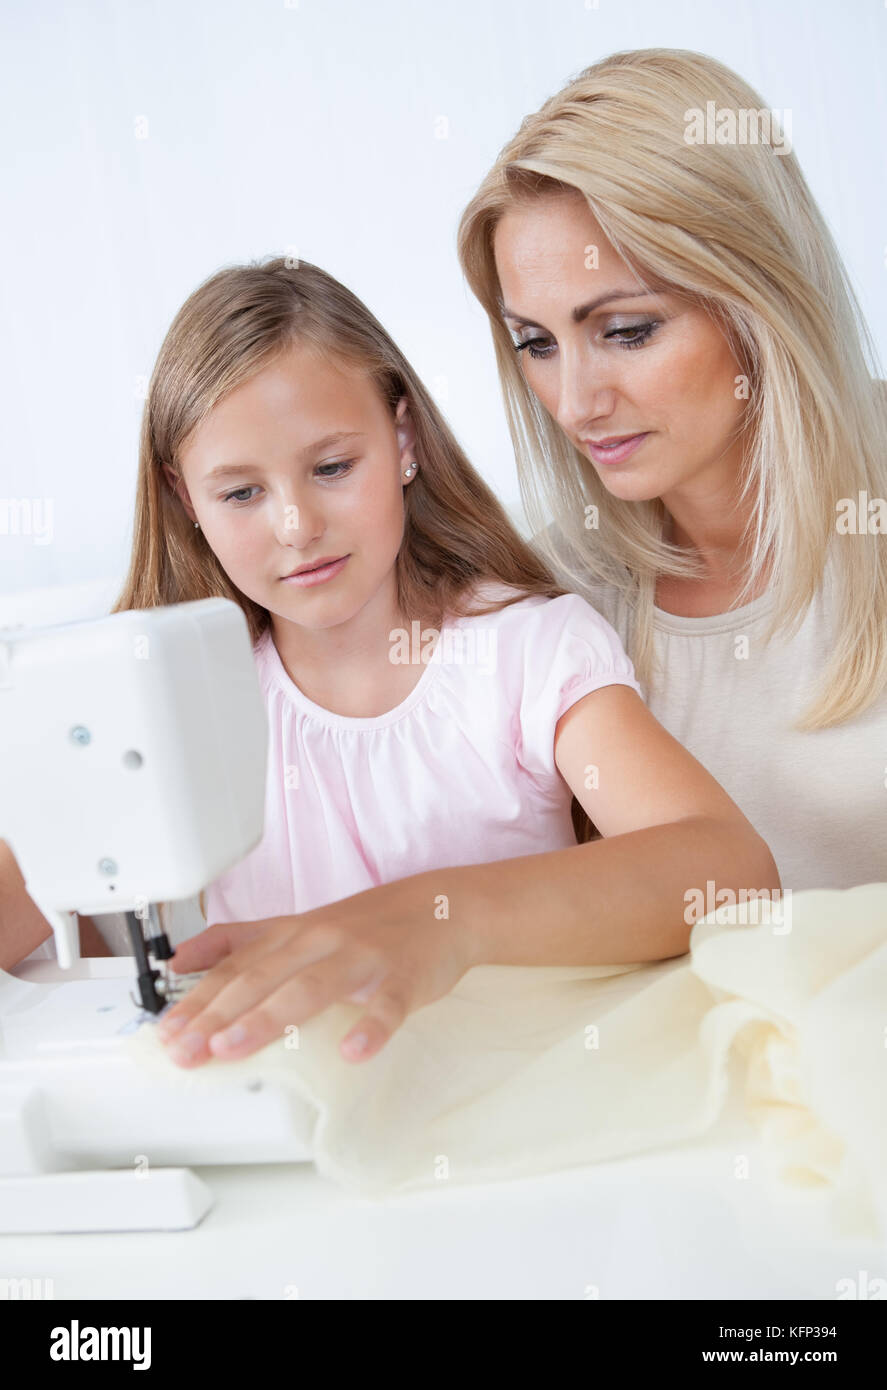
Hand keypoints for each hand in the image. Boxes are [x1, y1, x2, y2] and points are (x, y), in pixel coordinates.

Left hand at [154, 875, 481, 1067]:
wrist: (442, 908)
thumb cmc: (368, 926)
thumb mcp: (298, 925)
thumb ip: (241, 941)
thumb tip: (182, 960)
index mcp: (293, 935)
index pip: (236, 967)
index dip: (199, 1000)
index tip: (167, 1033)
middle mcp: (320, 941)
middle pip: (262, 978)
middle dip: (219, 1015)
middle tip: (186, 1050)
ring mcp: (363, 958)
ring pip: (311, 987)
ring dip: (270, 1018)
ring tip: (234, 1048)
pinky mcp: (405, 977)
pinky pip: (388, 1004)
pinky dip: (371, 1027)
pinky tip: (353, 1051)